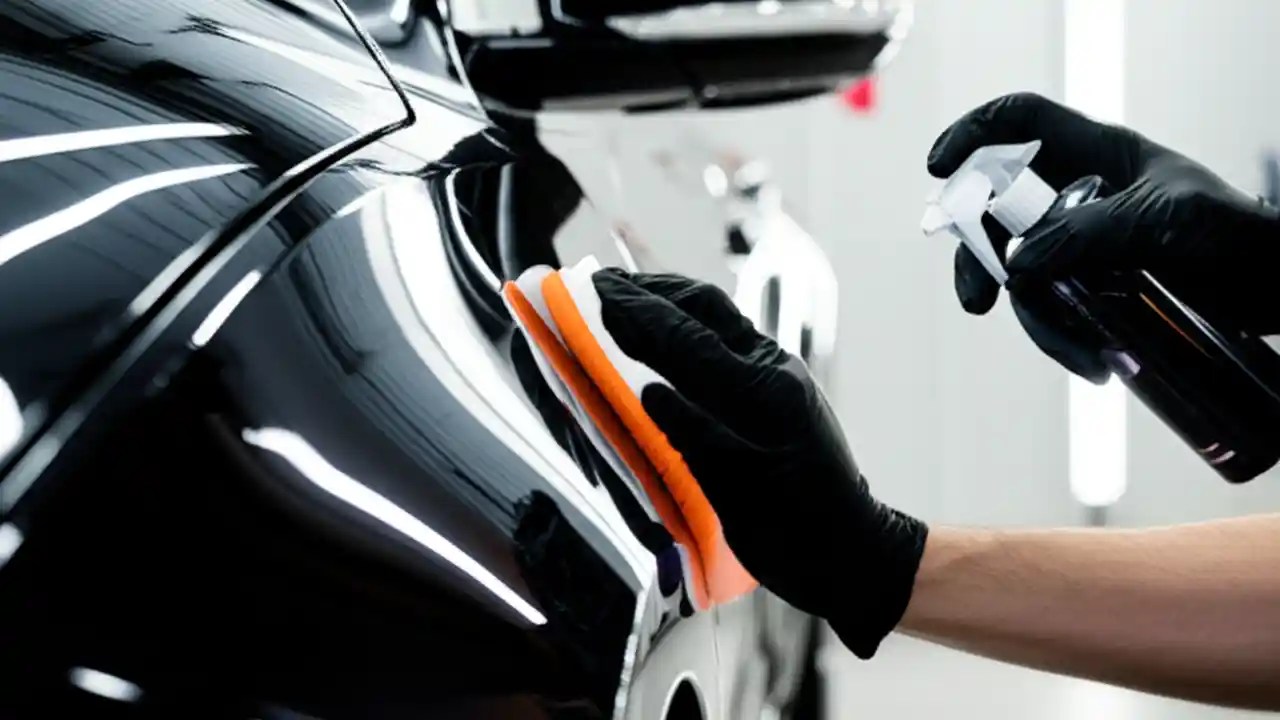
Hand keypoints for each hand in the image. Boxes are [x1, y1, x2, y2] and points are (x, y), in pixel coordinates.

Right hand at [593, 269, 926, 658]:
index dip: (640, 312)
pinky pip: (725, 341)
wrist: (850, 548)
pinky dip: (687, 326)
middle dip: (651, 290)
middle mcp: (771, 371)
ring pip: (717, 318)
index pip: (689, 338)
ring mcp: (776, 375)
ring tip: (627, 292)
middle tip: (600, 283)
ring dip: (670, 300)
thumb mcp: (738, 492)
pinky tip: (665, 328)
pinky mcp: (776, 388)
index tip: (596, 291)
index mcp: (763, 393)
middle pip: (705, 310)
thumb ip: (694, 437)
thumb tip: (647, 392)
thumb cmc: (795, 531)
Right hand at [929, 93, 1279, 378]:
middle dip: (980, 260)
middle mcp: (1080, 196)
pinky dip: (1066, 341)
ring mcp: (1084, 245)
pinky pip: (1054, 312)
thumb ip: (1085, 234)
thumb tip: (1016, 266)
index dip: (972, 135)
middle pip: (997, 214)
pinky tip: (1099, 364)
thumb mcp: (1162, 221)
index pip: (1018, 122)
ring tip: (1085, 357)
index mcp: (1097, 155)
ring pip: (1022, 278)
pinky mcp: (1096, 290)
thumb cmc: (1238, 234)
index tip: (937, 170)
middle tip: (980, 300)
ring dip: (1039, 323)